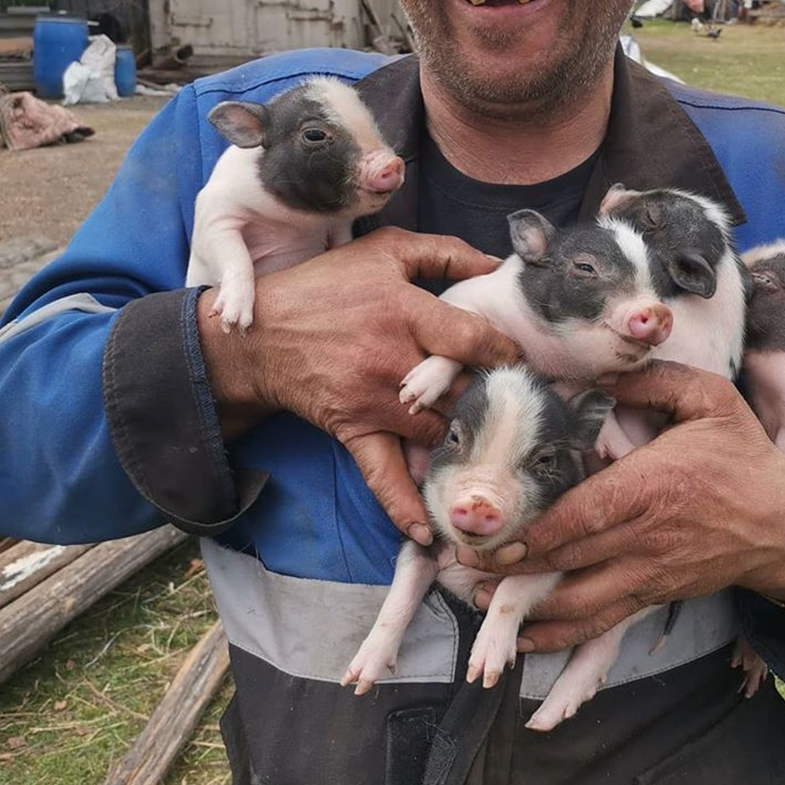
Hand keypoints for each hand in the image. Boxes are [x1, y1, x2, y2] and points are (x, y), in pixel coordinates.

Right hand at [197, 226, 519, 541]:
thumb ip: (444, 252)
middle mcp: (394, 359)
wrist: (258, 335)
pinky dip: (404, 506)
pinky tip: (430, 532)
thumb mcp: (384, 251)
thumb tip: (496, 264)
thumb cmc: (326, 287)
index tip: (523, 362)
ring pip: (437, 430)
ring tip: (500, 453)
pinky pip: (382, 475)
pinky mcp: (353, 431)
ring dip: (466, 442)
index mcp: (405, 311)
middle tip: (525, 411)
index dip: (506, 353)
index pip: (474, 339)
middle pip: (462, 389)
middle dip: (495, 400)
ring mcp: (373, 401)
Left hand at [457, 361, 784, 651]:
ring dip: (526, 607)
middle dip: (511, 568)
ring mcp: (649, 573)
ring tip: (477, 598)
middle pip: (569, 560)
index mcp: (653, 486)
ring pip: (578, 603)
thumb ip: (653, 380)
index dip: (535, 533)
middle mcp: (646, 537)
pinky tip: (524, 637)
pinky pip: (600, 623)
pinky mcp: (653, 595)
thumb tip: (598, 374)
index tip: (491, 536)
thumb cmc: (742, 456)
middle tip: (461, 562)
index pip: (583, 516)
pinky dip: (559, 635)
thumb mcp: (709, 399)